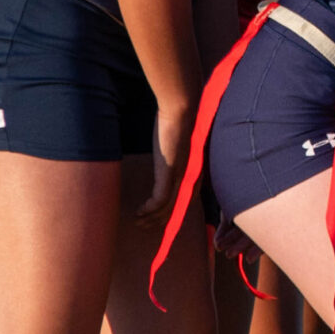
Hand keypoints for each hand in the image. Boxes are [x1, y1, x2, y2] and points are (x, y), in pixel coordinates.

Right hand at [139, 103, 194, 219]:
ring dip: (151, 218)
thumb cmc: (183, 119)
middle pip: (177, 209)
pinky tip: (140, 212)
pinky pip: (159, 200)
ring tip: (138, 222)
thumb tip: (171, 152)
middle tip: (145, 226)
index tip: (159, 219)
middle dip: (160, 222)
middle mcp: (191, 179)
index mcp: (196, 173)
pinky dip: (148, 209)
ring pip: (167, 209)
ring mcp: (181, 177)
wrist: (186, 107)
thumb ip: (178, 151)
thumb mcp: (181, 141)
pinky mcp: (170, 173)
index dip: (173, 213)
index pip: (185, 200)